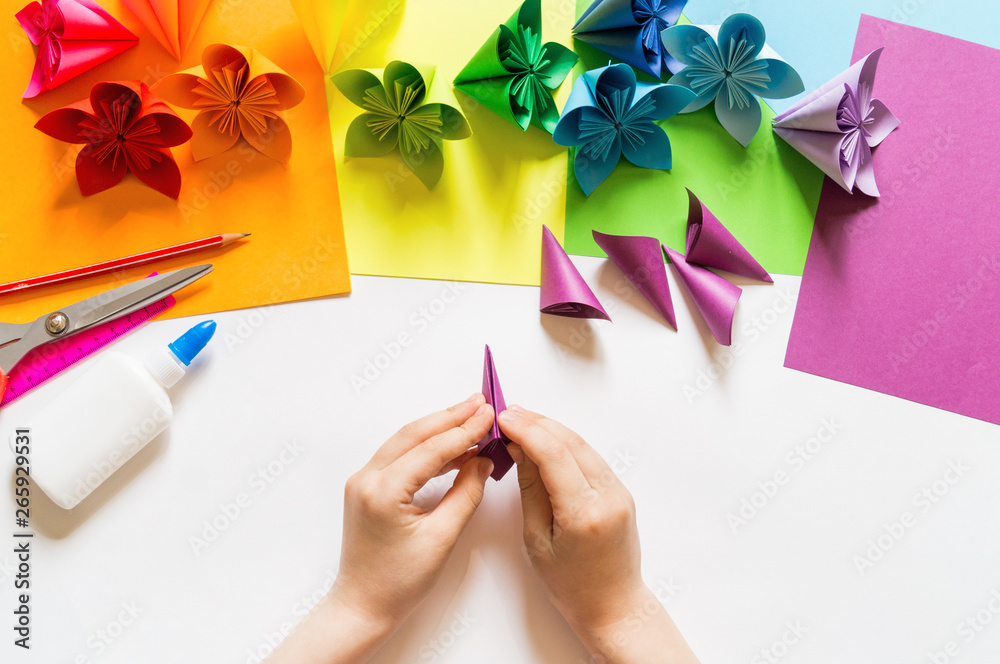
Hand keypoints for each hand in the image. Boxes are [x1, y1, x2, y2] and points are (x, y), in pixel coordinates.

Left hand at [267, 394, 494, 663]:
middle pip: (414, 434)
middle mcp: (367, 478)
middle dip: (450, 417)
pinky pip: (400, 456)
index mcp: (383, 491)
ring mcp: (363, 481)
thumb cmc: (399, 582)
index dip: (464, 430)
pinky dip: (427, 447)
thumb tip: (482, 461)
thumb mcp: (442, 538)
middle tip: (481, 403)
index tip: (489, 414)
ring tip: (472, 417)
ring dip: (439, 428)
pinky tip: (452, 448)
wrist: (363, 606)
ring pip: (406, 441)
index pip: (431, 449)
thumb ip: (465, 494)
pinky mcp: (367, 487)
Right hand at [499, 406, 698, 663]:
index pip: (554, 454)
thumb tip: (519, 449)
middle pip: (570, 442)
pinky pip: (591, 457)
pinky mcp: (621, 491)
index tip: (504, 418)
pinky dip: (566, 443)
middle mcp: (607, 496)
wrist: (613, 605)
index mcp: (584, 513)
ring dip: (551, 429)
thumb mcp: (537, 540)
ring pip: (582, 445)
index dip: (527, 430)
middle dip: (537, 423)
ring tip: (521, 421)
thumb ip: (530, 489)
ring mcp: (619, 492)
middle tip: (508, 414)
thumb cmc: (571, 585)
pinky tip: (546, 440)